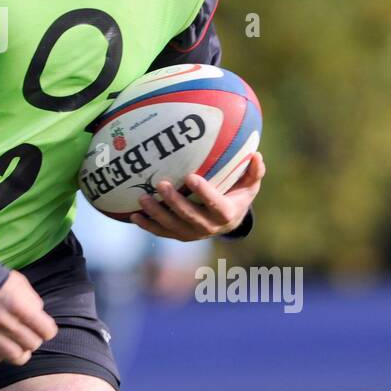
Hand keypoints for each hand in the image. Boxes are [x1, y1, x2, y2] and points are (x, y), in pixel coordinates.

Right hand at [0, 271, 57, 366]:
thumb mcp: (20, 283)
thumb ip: (32, 301)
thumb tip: (39, 318)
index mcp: (20, 307)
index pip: (47, 332)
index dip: (47, 329)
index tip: (42, 327)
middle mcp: (5, 323)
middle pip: (32, 345)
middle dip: (32, 338)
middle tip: (26, 332)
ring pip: (15, 357)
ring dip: (18, 351)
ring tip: (15, 344)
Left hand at [131, 152, 264, 239]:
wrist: (229, 221)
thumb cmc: (238, 195)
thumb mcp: (250, 184)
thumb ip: (254, 172)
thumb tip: (257, 155)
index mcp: (226, 213)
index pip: (216, 205)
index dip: (204, 193)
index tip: (191, 176)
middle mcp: (209, 227)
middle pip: (190, 217)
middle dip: (174, 203)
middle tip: (160, 185)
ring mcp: (192, 234)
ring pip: (172, 227)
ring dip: (156, 214)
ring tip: (142, 198)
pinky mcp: (179, 236)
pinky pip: (162, 233)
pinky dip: (148, 226)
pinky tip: (133, 215)